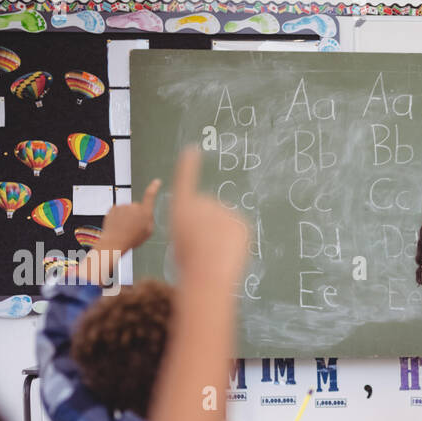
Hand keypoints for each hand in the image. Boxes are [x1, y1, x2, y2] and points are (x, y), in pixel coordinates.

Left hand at [80, 179, 159, 284]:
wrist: (114, 242)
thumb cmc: (131, 239)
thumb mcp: (148, 232)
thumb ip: (149, 220)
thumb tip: (146, 214)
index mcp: (145, 212)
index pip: (150, 195)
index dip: (154, 187)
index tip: (157, 181)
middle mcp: (134, 206)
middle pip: (138, 207)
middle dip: (137, 215)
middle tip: (134, 227)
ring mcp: (123, 206)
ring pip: (127, 210)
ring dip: (127, 217)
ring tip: (125, 228)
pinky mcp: (113, 208)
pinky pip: (118, 211)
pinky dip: (118, 217)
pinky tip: (118, 225)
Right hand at [170, 147, 248, 287]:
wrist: (208, 271)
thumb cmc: (188, 262)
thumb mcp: (180, 240)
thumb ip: (190, 226)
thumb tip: (207, 227)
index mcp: (181, 207)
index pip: (185, 181)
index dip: (188, 166)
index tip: (192, 149)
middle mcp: (202, 202)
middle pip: (207, 209)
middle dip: (207, 223)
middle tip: (201, 246)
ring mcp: (224, 210)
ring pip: (223, 220)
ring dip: (220, 232)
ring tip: (212, 252)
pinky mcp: (241, 221)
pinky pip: (236, 229)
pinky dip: (233, 238)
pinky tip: (227, 251)